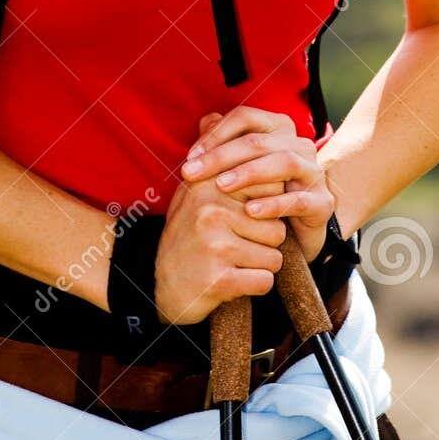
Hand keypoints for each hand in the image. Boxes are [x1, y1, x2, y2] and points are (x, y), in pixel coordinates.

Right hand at [153, 173, 286, 327]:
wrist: (161, 287)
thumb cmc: (190, 239)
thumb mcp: (199, 198)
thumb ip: (229, 175)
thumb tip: (267, 151)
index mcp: (208, 186)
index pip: (270, 188)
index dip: (268, 211)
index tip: (252, 221)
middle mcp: (211, 211)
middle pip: (277, 229)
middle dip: (264, 246)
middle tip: (236, 250)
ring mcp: (216, 245)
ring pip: (274, 258)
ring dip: (260, 267)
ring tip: (233, 265)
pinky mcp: (220, 279)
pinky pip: (265, 281)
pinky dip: (255, 286)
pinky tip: (234, 283)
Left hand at [180, 107, 335, 265]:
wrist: (294, 234)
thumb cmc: (261, 195)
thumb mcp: (238, 170)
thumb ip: (223, 144)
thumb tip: (205, 121)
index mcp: (278, 129)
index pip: (246, 117)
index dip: (216, 134)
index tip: (190, 157)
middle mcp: (299, 145)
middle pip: (259, 140)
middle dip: (221, 156)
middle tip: (192, 172)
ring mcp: (314, 173)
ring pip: (284, 161)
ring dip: (249, 173)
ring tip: (221, 186)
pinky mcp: (322, 203)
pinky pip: (299, 199)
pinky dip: (273, 204)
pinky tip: (250, 211)